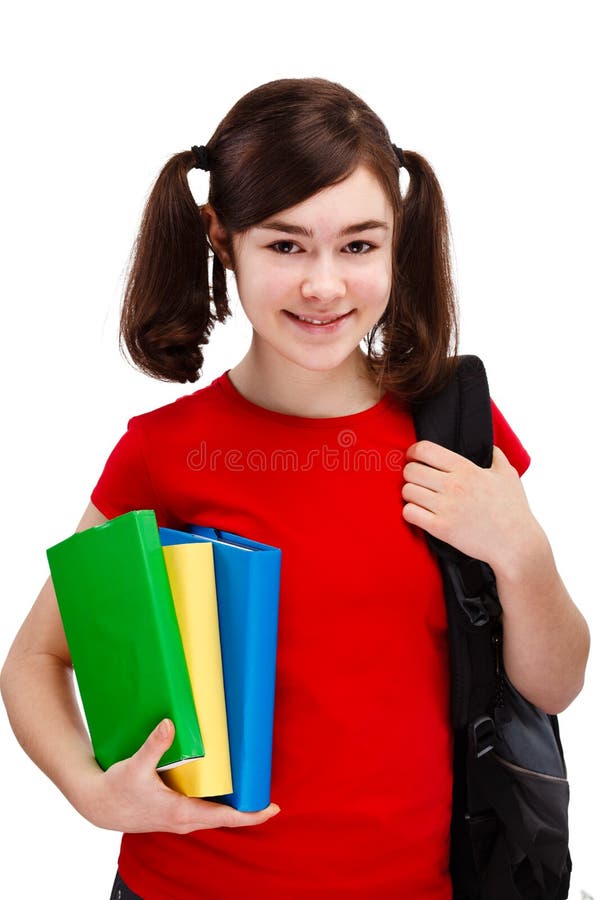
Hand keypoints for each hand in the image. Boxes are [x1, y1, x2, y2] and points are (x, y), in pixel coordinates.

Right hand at [77, 719, 280, 833]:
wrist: (98, 806)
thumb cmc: (116, 789)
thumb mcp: (134, 766)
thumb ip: (154, 745)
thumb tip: (169, 724)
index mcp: (180, 812)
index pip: (224, 818)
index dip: (250, 815)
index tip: (272, 809)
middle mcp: (184, 820)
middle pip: (225, 818)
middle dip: (248, 809)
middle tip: (271, 795)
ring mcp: (180, 820)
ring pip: (215, 815)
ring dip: (234, 806)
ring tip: (253, 790)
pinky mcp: (174, 814)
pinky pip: (204, 811)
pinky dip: (219, 803)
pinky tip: (226, 789)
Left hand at [401, 441, 542, 569]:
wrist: (516, 544)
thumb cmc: (513, 510)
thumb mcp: (508, 475)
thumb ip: (497, 457)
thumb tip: (490, 447)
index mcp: (467, 469)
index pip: (425, 450)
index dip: (414, 451)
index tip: (414, 457)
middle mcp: (453, 485)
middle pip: (411, 470)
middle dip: (410, 473)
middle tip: (417, 479)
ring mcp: (446, 507)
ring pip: (407, 491)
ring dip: (410, 493)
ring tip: (419, 497)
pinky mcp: (441, 528)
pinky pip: (410, 513)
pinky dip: (410, 511)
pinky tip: (419, 512)